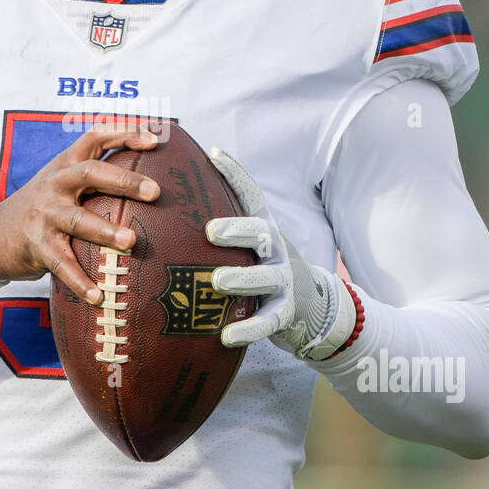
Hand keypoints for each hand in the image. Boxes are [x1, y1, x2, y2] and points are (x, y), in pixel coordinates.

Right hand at [0, 123, 159, 304]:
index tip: (154, 140)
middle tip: (155, 191)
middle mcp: (55, 184)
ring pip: (78, 219)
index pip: (95, 138)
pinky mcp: (37, 244)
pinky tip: (99, 295)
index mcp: (65, 165)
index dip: (124, 134)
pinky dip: (80, 280)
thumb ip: (95, 178)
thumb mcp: (63, 183)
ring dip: (106, 230)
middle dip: (124, 180)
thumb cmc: (44, 207)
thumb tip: (150, 183)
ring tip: (131, 241)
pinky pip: (62, 264)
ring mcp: (44, 213)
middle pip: (90, 172)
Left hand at [205, 146, 356, 358]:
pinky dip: (248, 329)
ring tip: (218, 281)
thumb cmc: (265, 269)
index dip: (235, 173)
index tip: (213, 153)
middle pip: (261, 233)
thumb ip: (226, 227)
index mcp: (264, 229)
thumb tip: (175, 203)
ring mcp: (284, 281)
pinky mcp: (285, 313)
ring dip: (242, 279)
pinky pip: (267, 322)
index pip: (251, 196)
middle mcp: (277, 250)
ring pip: (265, 277)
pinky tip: (227, 336)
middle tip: (212, 231)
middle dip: (238, 230)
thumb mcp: (253, 244)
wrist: (314, 307)